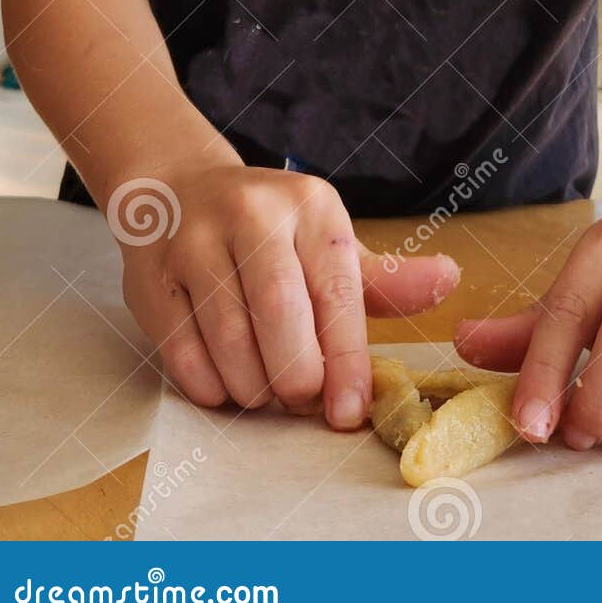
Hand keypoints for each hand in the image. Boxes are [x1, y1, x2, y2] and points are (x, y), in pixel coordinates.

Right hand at [117, 164, 460, 428]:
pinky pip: (182, 351)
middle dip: (297, 375)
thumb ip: (384, 277)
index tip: (349, 412)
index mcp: (312, 205)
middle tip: (302, 398)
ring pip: (230, 337)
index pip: (339, 291)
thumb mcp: (329, 242)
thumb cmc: (270, 233)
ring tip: (266, 390)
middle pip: (281, 315)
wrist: (178, 190)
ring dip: (253, 385)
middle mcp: (254, 212)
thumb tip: (449, 279)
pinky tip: (226, 384)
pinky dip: (210, 384)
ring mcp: (196, 240)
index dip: (347, 361)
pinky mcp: (152, 274)